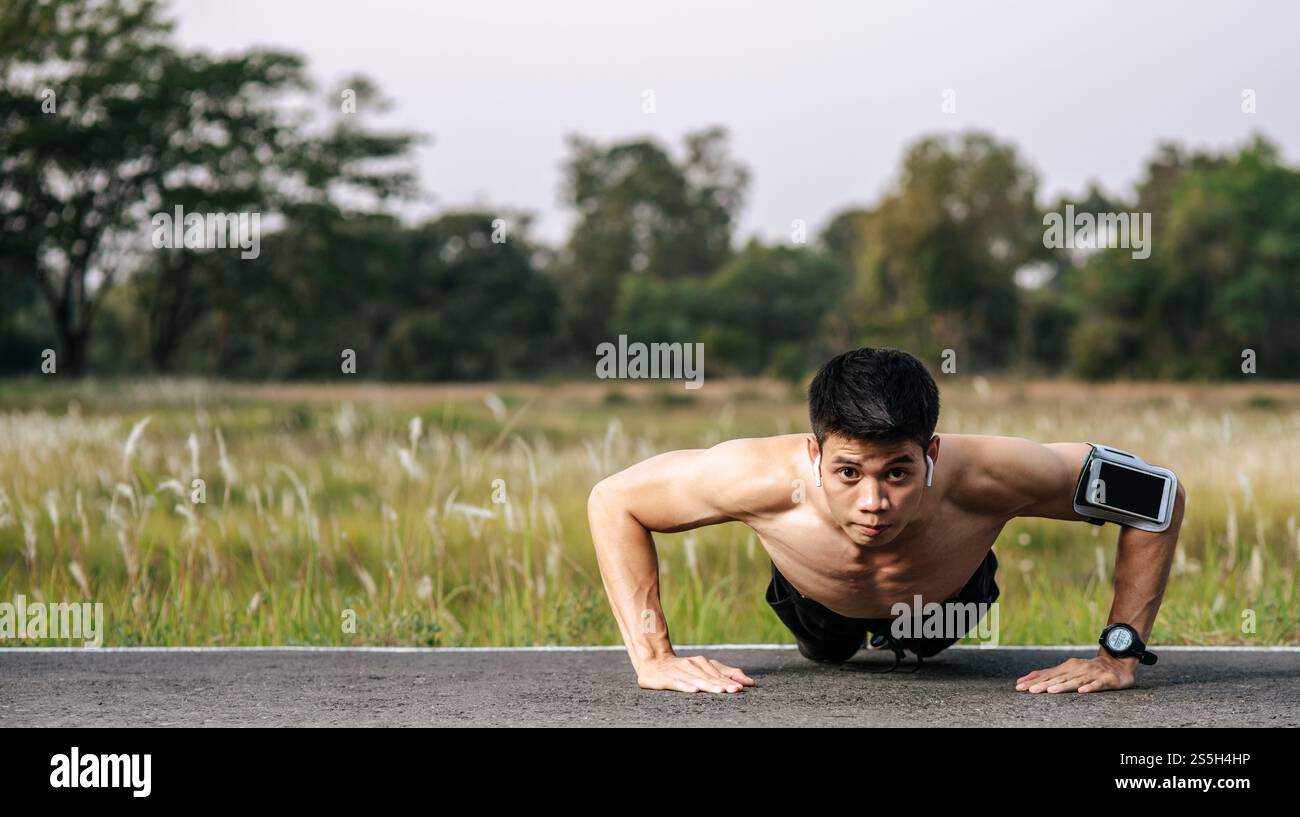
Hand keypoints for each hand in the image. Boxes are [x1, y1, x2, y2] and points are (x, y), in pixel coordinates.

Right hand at [636, 654, 755, 693]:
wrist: (652, 662)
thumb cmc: (682, 669)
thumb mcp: (704, 669)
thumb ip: (726, 673)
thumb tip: (750, 682)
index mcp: (702, 663)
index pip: (718, 675)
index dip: (730, 681)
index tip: (741, 687)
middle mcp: (691, 665)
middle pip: (709, 678)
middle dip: (723, 684)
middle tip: (736, 690)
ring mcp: (679, 671)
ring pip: (696, 680)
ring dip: (708, 685)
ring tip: (720, 691)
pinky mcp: (666, 678)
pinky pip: (677, 683)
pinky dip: (686, 686)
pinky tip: (694, 690)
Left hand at [1015, 654, 1136, 693]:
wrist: (1117, 663)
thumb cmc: (1088, 670)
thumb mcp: (1068, 671)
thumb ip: (1049, 676)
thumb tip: (1024, 680)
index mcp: (1066, 667)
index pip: (1046, 675)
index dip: (1032, 680)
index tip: (1018, 686)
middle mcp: (1077, 669)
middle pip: (1057, 679)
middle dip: (1043, 685)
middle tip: (1030, 691)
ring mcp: (1091, 673)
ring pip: (1075, 682)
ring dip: (1062, 686)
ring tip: (1050, 691)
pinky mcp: (1105, 679)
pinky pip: (1096, 685)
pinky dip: (1089, 688)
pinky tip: (1082, 692)